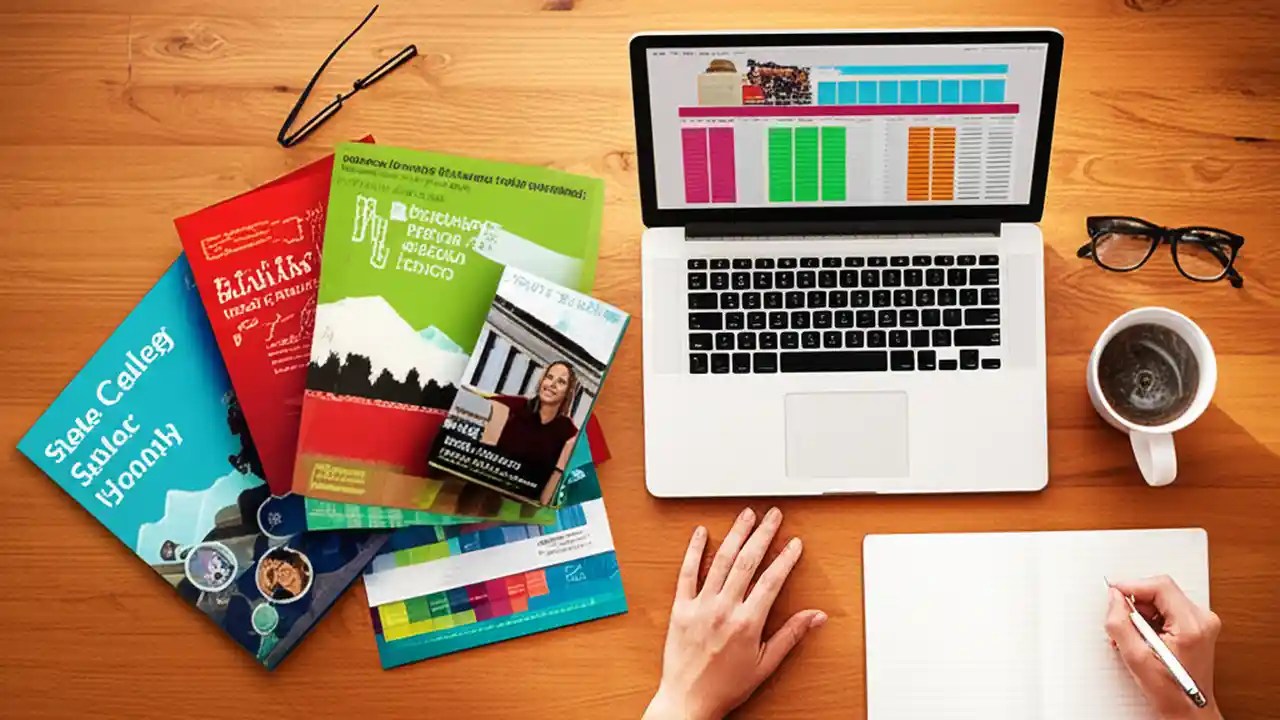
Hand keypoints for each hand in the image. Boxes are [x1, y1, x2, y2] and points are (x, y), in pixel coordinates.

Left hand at [644, 508, 825, 719]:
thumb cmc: (726, 687)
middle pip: (747, 562)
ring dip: (735, 535)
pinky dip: (693, 551)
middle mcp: (724, 609)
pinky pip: (687, 573)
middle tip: (773, 516)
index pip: (771, 580)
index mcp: (747, 623)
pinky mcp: (680, 608)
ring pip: (720, 561)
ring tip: (746, 515)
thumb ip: (790, 635)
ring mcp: (700, 606)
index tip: (794, 544)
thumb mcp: (765, 664)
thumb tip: (815, 616)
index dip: (785, 559)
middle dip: (763, 535)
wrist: (688, 700)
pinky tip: (702, 533)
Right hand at [1105, 575, 1222, 719]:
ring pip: (1162, 599)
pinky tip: (1146, 637)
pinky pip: (1168, 609)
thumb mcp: (1136, 659)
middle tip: (1125, 625)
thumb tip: (1114, 599)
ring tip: (1136, 636)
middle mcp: (1202, 619)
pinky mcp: (1197, 625)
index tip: (1114, 592)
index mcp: (1191, 626)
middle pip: (1161, 591)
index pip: (1160, 586)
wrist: (1189, 710)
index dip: (1132, 586)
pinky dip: (1152, 618)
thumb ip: (1120, 624)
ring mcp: (1202, 622)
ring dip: (1143, 613)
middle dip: (1137, 604)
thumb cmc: (1171, 693)